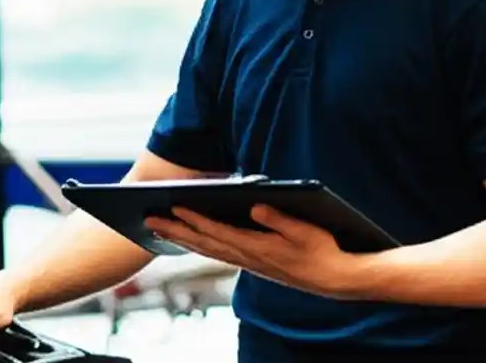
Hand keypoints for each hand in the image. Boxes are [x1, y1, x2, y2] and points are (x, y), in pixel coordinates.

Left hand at [145, 204, 361, 298]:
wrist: (336, 279)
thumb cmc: (324, 250)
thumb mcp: (307, 230)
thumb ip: (280, 218)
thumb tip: (256, 204)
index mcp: (259, 247)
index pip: (219, 231)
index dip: (195, 219)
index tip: (174, 206)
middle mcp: (249, 257)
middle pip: (205, 242)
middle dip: (176, 230)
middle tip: (149, 220)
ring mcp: (249, 262)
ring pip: (208, 250)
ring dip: (182, 239)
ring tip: (159, 229)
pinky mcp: (253, 264)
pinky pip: (218, 254)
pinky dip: (199, 246)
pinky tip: (188, 239)